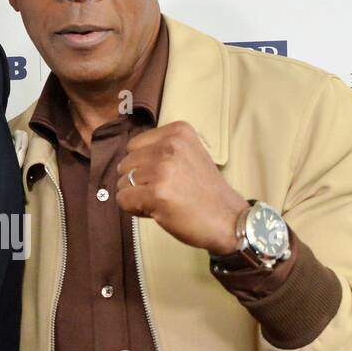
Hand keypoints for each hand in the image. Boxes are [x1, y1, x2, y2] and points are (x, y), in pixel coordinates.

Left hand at [115, 122, 248, 253]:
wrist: (228, 219)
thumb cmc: (205, 192)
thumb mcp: (188, 155)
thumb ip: (160, 151)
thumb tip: (124, 163)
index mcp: (178, 131)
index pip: (134, 146)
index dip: (142, 166)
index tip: (164, 178)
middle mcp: (169, 145)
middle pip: (125, 164)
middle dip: (137, 182)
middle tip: (163, 192)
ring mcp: (162, 168)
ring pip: (122, 183)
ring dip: (136, 196)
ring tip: (163, 201)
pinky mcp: (156, 193)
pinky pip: (123, 200)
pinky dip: (134, 210)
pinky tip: (157, 211)